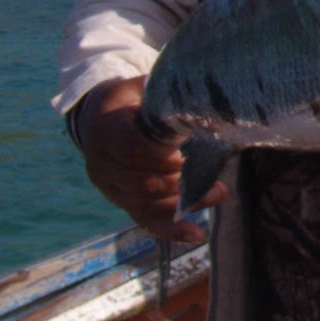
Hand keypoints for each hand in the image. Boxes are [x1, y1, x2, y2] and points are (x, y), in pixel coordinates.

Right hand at [74, 76, 226, 242]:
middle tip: (214, 174)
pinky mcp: (122, 202)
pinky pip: (145, 221)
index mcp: (107, 128)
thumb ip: (168, 94)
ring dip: (184, 202)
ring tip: (219, 193)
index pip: (131, 148)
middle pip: (139, 181)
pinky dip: (172, 230)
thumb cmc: (132, 98)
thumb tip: (209, 101)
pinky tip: (197, 233)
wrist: (100, 116)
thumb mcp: (143, 87)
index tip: (190, 148)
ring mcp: (110, 187)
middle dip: (179, 180)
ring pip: (144, 204)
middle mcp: (101, 162)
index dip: (162, 153)